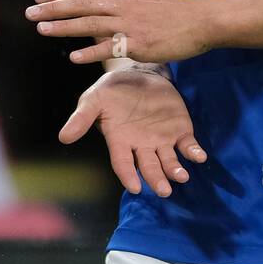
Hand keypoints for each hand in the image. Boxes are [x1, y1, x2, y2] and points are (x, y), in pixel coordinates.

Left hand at [25, 0, 218, 63]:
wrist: (204, 18)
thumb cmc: (179, 3)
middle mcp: (123, 4)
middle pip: (81, 3)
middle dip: (52, 7)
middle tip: (29, 13)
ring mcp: (130, 23)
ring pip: (90, 23)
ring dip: (63, 26)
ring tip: (41, 29)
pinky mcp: (140, 43)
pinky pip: (111, 48)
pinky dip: (91, 51)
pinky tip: (73, 57)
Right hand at [60, 68, 207, 196]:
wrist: (138, 72)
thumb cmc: (113, 90)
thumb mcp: (93, 100)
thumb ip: (82, 119)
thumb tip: (64, 138)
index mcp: (121, 142)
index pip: (124, 163)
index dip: (129, 175)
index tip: (135, 187)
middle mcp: (142, 146)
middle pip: (150, 167)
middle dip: (157, 179)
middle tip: (164, 191)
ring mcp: (162, 139)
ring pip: (169, 161)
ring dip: (176, 170)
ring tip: (181, 177)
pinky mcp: (180, 129)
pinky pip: (188, 145)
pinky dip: (193, 152)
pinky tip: (199, 156)